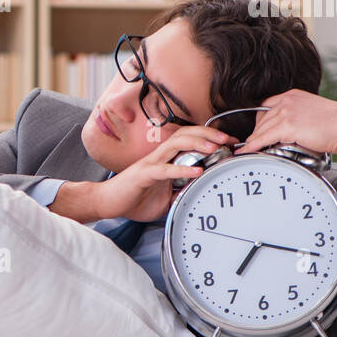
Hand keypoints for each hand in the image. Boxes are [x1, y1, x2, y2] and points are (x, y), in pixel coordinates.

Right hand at [91, 125, 235, 222]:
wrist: (108, 202)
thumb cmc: (133, 198)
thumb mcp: (165, 199)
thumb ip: (181, 193)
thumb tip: (199, 193)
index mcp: (166, 160)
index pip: (189, 141)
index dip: (209, 138)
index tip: (228, 144)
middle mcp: (160, 157)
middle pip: (185, 134)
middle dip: (208, 134)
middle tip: (227, 139)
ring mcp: (151, 163)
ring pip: (176, 144)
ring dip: (197, 143)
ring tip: (213, 147)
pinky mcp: (144, 175)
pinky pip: (165, 169)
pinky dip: (182, 170)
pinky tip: (196, 173)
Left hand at [233, 89, 336, 157]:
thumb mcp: (313, 111)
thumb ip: (297, 116)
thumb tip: (286, 131)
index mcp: (293, 95)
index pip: (266, 106)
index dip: (260, 121)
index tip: (257, 130)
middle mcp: (287, 100)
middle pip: (261, 118)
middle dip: (257, 132)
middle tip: (254, 143)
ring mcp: (287, 112)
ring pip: (261, 129)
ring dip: (255, 140)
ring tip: (251, 150)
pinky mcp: (288, 126)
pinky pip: (264, 138)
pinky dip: (254, 146)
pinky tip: (249, 151)